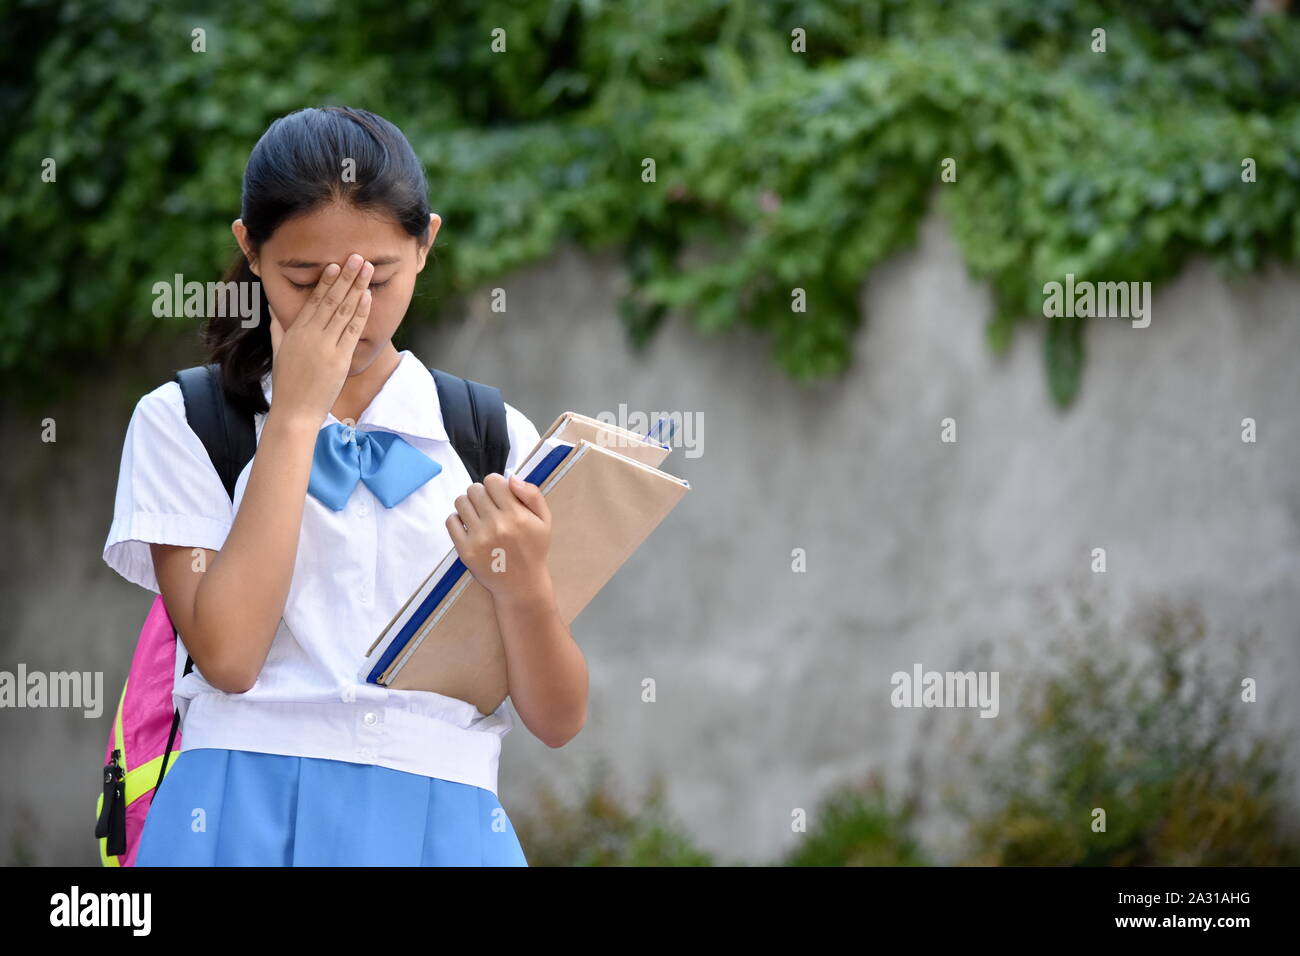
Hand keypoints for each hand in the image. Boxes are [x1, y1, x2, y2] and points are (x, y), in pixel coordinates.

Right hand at [267, 253, 373, 424]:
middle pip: (332, 300)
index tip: (336, 265)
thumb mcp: (278, 351)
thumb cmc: (287, 383)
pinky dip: (361, 312)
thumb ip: (277, 327)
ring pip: (344, 311)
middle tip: (358, 257)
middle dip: (346, 277)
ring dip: (357, 288)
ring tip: (368, 269)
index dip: (326, 281)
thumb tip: (273, 308)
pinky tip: (367, 296)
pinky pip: (353, 331)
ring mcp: (326, 346)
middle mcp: (311, 335)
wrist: (295, 411)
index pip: (314, 300)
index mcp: (296, 331)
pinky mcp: (340, 359)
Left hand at [446, 474, 552, 600]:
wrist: (522, 585)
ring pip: (460, 502)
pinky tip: (469, 527)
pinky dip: (457, 520)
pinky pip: (451, 521)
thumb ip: (532, 494)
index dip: (495, 485)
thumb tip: (511, 477)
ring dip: (468, 505)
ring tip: (478, 516)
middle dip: (481, 494)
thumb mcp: (544, 521)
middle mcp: (497, 524)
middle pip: (474, 489)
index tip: (498, 495)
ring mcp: (479, 538)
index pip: (492, 481)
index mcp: (517, 515)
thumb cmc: (533, 550)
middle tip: (488, 508)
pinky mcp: (465, 550)